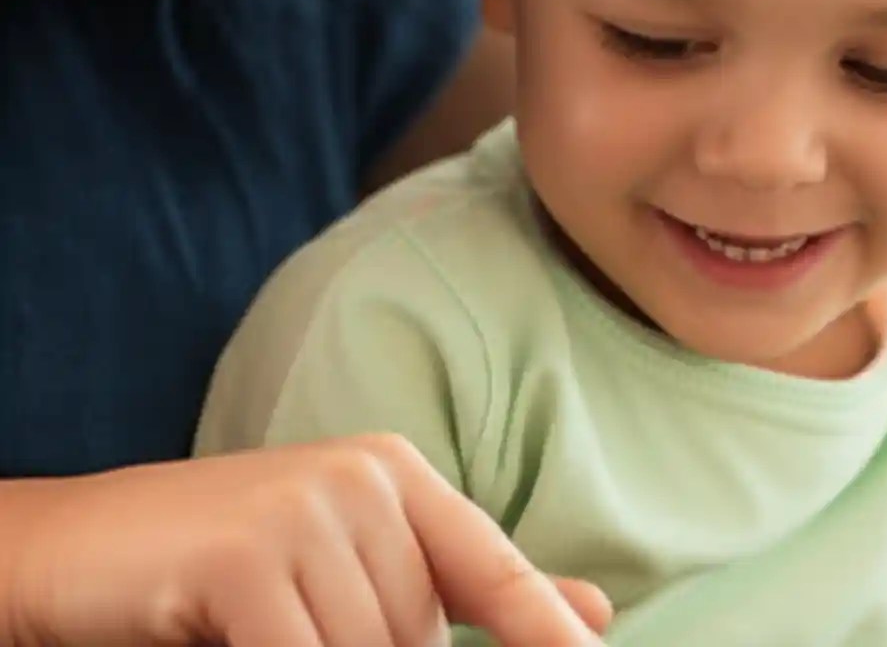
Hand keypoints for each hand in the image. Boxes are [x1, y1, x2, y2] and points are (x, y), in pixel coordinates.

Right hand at [4, 433, 610, 646]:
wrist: (77, 554)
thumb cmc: (224, 574)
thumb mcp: (352, 572)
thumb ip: (462, 587)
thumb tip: (592, 613)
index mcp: (397, 474)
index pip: (498, 571)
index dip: (549, 631)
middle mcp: (363, 476)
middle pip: (418, 639)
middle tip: (283, 624)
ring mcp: (305, 508)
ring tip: (248, 627)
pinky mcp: (247, 556)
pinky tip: (230, 639)